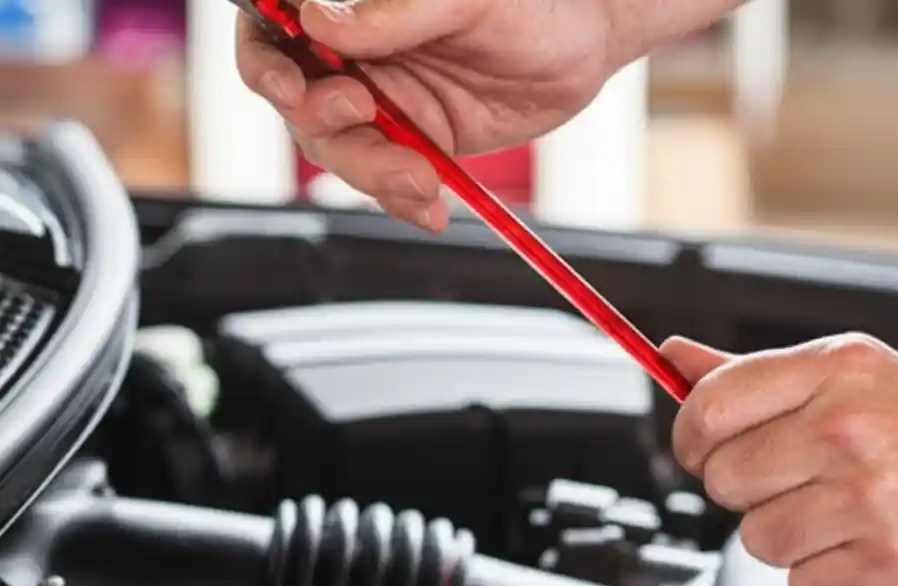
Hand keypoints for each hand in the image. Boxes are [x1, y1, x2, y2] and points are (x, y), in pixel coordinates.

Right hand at [236, 0, 617, 229]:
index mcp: (352, 3)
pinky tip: (430, 208)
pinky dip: (402, 201)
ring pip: (341, 150)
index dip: (266, 59)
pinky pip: (387, 182)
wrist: (586, 49)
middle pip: (299, 100)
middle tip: (364, 116)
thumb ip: (397, 13)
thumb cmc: (534, 4)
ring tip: (422, 178)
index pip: (274, 24)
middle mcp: (356, 54)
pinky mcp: (413, 143)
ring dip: (371, 173)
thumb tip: (319, 19)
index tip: (292, 86)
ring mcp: (382, 102)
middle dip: (325, 124)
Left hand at [661, 334, 897, 585]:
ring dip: (794, 542)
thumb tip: (672, 355)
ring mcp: (871, 495)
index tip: (709, 454)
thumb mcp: (853, 376)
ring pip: (759, 540)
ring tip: (844, 521)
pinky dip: (831, 583)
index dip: (694, 440)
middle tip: (805, 487)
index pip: (710, 405)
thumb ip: (756, 373)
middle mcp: (850, 425)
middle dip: (754, 494)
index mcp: (836, 368)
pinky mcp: (891, 560)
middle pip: (726, 480)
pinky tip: (868, 553)